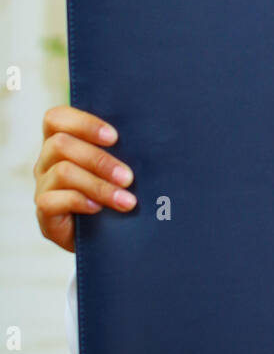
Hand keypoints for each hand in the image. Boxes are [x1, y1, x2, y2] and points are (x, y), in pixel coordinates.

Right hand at [34, 107, 136, 252]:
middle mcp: (47, 161)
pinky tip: (99, 209)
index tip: (115, 137)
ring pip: (62, 172)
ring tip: (126, 201)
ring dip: (98, 185)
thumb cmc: (117, 191)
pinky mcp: (43, 213)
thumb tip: (149, 136)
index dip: (83, 123)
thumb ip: (122, 149)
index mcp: (62, 141)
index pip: (56, 118)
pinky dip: (79, 202)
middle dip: (99, 160)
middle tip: (129, 178)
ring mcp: (43, 186)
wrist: (108, 235)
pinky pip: (51, 201)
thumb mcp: (118, 166)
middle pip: (60, 144)